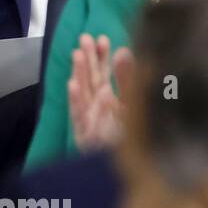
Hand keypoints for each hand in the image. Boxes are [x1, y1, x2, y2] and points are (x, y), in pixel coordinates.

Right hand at [67, 34, 134, 152]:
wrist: (131, 170)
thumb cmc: (133, 139)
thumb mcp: (134, 105)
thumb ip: (128, 79)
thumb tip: (124, 50)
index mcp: (108, 100)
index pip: (103, 74)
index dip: (102, 56)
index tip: (102, 38)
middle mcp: (97, 108)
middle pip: (90, 80)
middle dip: (87, 59)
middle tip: (84, 38)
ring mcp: (89, 121)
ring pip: (82, 94)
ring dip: (79, 74)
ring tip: (77, 55)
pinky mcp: (84, 135)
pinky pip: (79, 115)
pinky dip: (76, 100)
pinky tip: (73, 85)